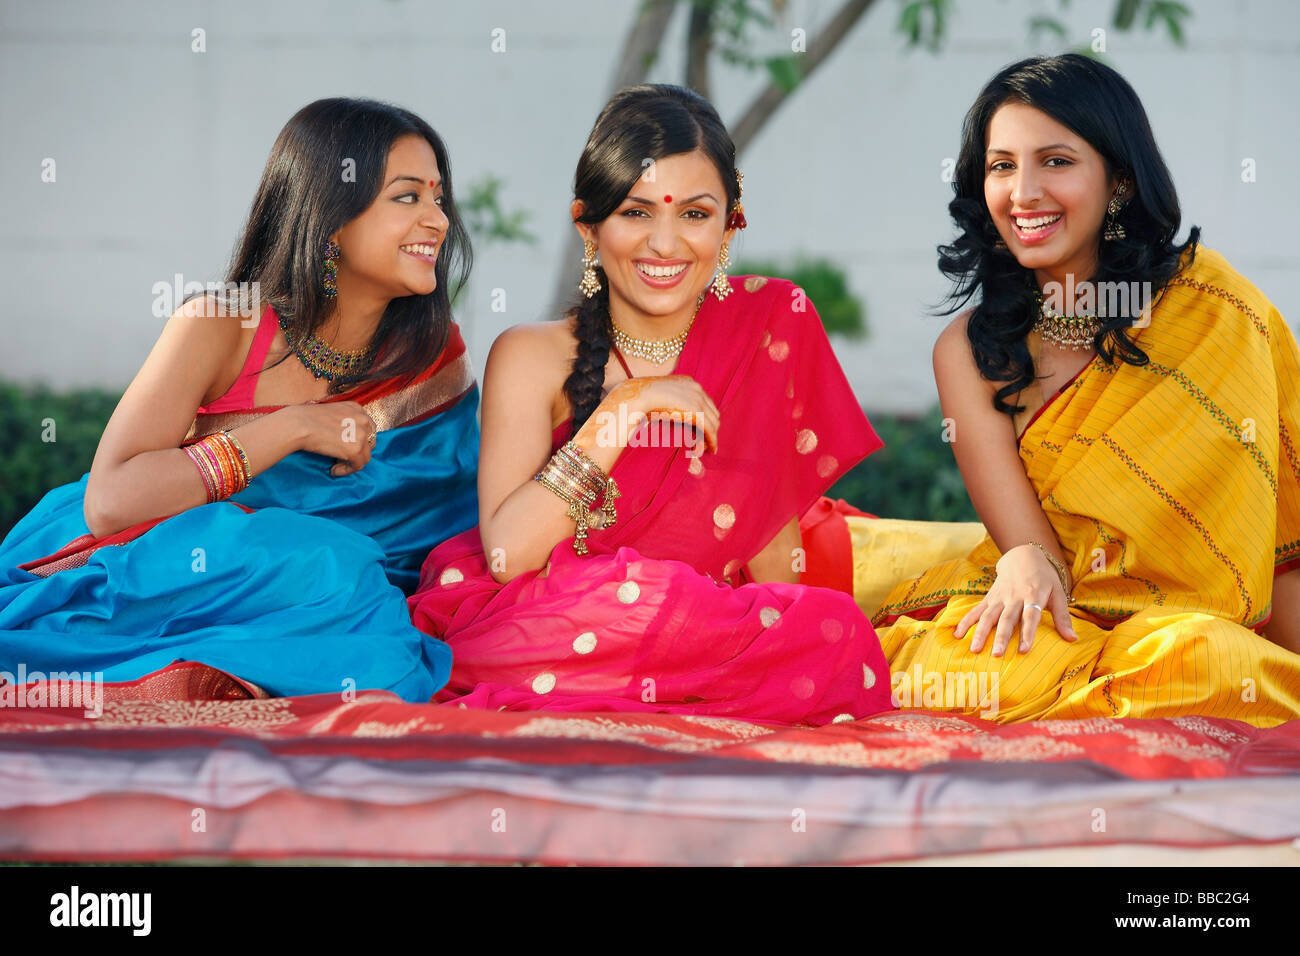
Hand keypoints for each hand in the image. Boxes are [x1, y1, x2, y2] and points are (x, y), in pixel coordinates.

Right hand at [290, 400, 377, 476]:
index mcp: (357, 409)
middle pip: (369, 443)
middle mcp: (363, 420)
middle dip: (358, 452)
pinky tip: (334, 470)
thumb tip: (346, 437)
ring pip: (365, 456)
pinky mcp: (355, 450)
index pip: (368, 428)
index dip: (359, 441)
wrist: (298, 424)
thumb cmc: (307, 418)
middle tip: (342, 458)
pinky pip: (358, 466)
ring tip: (336, 465)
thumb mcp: (332, 412)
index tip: (346, 447)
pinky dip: (346, 470)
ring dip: (352, 463)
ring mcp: (361, 435)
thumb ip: (344, 421)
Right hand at [607, 375, 719, 453]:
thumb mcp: (659, 397)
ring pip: (713, 421)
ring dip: (711, 435)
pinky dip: (712, 440)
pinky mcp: (697, 413)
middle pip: (712, 410)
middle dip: (711, 426)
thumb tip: (667, 414)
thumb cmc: (642, 398)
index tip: (702, 427)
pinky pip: (710, 430)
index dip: (705, 415)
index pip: (704, 400)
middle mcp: (696, 388)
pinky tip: (711, 449)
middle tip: (706, 439)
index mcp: (688, 382)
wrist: (640, 396)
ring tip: (707, 447)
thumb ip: (668, 403)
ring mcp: (698, 399)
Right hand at [954, 543, 1077, 656]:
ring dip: (980, 632)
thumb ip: (1063, 617)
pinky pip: (976, 610)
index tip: (1023, 650)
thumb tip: (1073, 639)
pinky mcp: (989, 597)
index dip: (1027, 633)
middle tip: (996, 654)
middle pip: (1006, 619)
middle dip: (1000, 637)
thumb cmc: (1044, 578)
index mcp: (1033, 595)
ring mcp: (999, 597)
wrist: (1023, 556)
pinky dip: (966, 621)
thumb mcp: (1058, 593)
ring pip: (988, 616)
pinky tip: (958, 634)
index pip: (1030, 616)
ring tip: (974, 650)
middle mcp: (1014, 597)